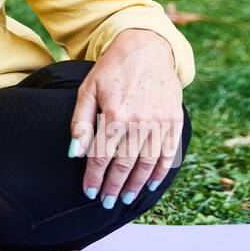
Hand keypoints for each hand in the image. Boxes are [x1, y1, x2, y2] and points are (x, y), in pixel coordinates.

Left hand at [68, 30, 184, 207]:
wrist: (146, 48)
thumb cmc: (112, 69)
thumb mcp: (88, 90)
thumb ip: (80, 122)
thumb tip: (74, 153)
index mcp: (115, 115)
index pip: (102, 157)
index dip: (94, 177)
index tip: (89, 192)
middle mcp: (140, 122)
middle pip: (124, 165)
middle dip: (113, 186)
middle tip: (106, 202)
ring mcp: (160, 122)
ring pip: (147, 164)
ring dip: (136, 184)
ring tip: (125, 197)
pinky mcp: (174, 121)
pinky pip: (168, 154)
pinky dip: (160, 172)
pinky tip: (150, 184)